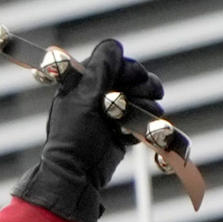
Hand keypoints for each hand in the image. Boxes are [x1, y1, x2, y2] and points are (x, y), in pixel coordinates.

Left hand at [17, 37, 168, 221]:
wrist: (77, 175)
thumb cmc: (73, 138)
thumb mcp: (85, 100)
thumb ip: (100, 71)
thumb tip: (114, 45)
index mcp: (83, 81)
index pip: (114, 62)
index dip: (129, 69)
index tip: (136, 80)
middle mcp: (97, 93)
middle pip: (131, 78)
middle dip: (143, 88)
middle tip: (149, 97)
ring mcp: (110, 112)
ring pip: (140, 99)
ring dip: (146, 107)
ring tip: (142, 118)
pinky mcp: (120, 130)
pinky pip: (140, 119)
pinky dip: (142, 124)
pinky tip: (132, 133)